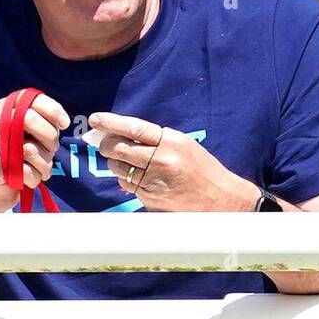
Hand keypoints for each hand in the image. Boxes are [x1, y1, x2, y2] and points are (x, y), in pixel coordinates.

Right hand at [0, 93, 69, 208]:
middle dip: (49, 139)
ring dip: (44, 163)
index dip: (53, 110)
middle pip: (30, 119)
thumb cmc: (21, 157)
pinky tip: (28, 178)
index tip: (64, 124)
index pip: (32, 98)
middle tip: (50, 150)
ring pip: (30, 149)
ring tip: (37, 167)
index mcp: (7, 107)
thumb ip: (47, 122)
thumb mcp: (36, 135)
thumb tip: (63, 120)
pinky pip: (24, 170)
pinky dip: (34, 178)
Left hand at [89, 111, 256, 211]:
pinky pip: (128, 186)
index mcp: (172, 142)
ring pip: (118, 169)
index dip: (111, 122)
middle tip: (104, 143)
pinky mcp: (151, 199)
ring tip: (130, 164)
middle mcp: (161, 161)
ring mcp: (155, 182)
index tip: (96, 119)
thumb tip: (122, 135)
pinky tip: (142, 180)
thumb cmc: (203, 170)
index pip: (134, 128)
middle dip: (106, 145)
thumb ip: (156, 140)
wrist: (222, 200)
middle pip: (118, 149)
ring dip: (117, 164)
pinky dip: (128, 181)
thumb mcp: (184, 145)